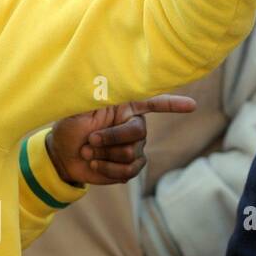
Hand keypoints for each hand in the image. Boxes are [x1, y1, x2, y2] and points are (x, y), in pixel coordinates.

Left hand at [46, 94, 196, 185]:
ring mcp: (135, 147)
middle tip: (90, 140)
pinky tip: (96, 164)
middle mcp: (134, 126)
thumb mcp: (74, 111)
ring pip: (131, 154)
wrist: (63, 156)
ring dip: (104, 155)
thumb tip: (101, 84)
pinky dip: (108, 169)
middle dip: (111, 138)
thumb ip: (91, 100)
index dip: (172, 104)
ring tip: (87, 152)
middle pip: (138, 133)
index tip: (192, 106)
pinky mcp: (131, 166)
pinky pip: (129, 171)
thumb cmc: (69, 128)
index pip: (153, 103)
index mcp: (124, 108)